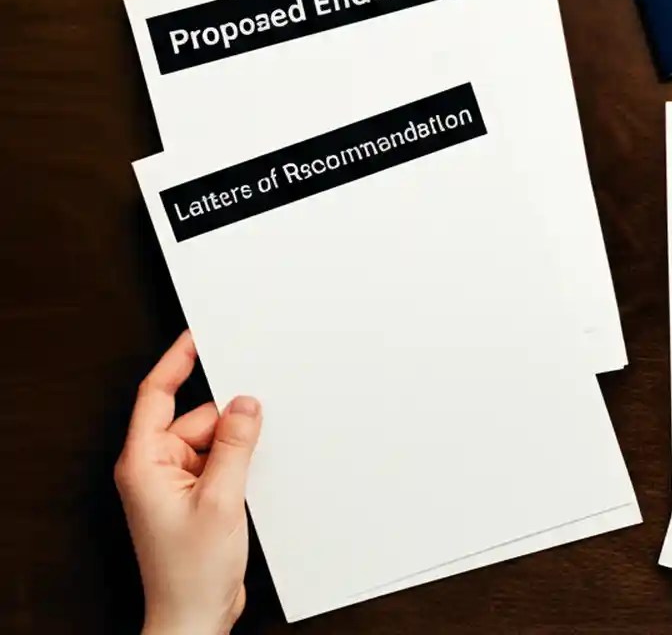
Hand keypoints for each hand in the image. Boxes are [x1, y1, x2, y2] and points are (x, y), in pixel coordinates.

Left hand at [114, 332, 262, 634]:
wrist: (194, 615)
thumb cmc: (190, 571)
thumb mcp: (221, 498)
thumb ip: (235, 445)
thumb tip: (245, 402)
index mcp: (144, 462)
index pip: (156, 395)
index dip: (177, 361)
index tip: (198, 337)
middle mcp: (154, 469)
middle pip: (195, 418)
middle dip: (228, 423)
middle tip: (256, 430)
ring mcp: (174, 485)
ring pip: (213, 441)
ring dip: (235, 449)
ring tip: (245, 480)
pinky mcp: (193, 498)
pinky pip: (218, 463)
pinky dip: (237, 465)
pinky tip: (250, 483)